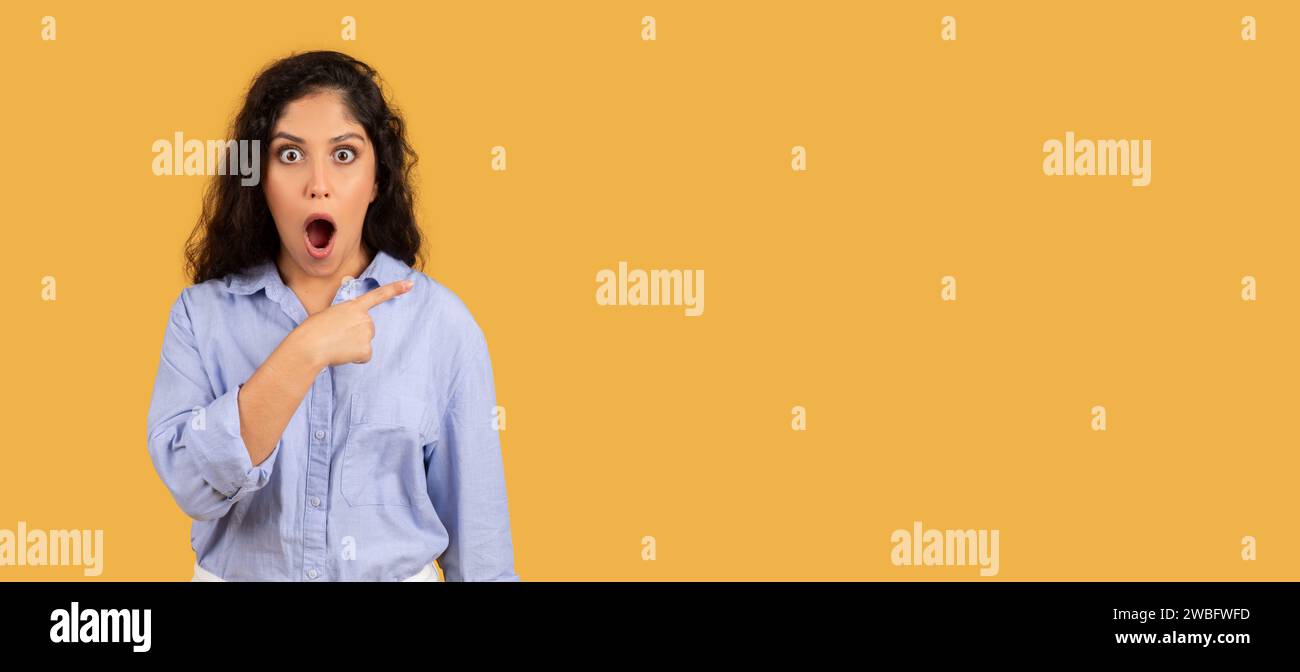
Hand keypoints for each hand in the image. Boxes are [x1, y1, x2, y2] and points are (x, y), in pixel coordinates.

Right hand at [290, 279, 413, 366]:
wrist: (310, 346)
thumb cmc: (313, 330)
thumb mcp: (330, 315)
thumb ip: (346, 317)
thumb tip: (350, 332)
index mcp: (354, 306)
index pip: (378, 295)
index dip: (396, 289)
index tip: (410, 284)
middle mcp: (365, 318)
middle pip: (367, 328)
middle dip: (355, 334)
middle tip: (336, 336)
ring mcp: (367, 333)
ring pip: (365, 343)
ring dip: (353, 346)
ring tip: (336, 344)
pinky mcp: (367, 349)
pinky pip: (364, 356)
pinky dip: (355, 358)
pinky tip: (342, 354)